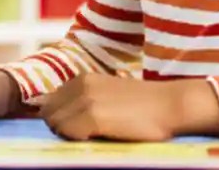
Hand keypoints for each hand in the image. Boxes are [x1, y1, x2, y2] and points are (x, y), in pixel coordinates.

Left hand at [36, 75, 218, 140]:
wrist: (170, 105)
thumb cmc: (142, 105)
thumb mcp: (106, 94)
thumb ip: (82, 100)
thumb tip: (54, 113)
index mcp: (80, 79)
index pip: (49, 102)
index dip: (58, 118)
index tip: (72, 128)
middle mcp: (79, 85)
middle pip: (48, 114)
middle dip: (59, 127)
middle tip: (83, 135)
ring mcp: (86, 100)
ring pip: (56, 124)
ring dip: (68, 135)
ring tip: (92, 136)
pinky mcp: (94, 116)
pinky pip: (69, 133)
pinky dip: (77, 139)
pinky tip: (98, 138)